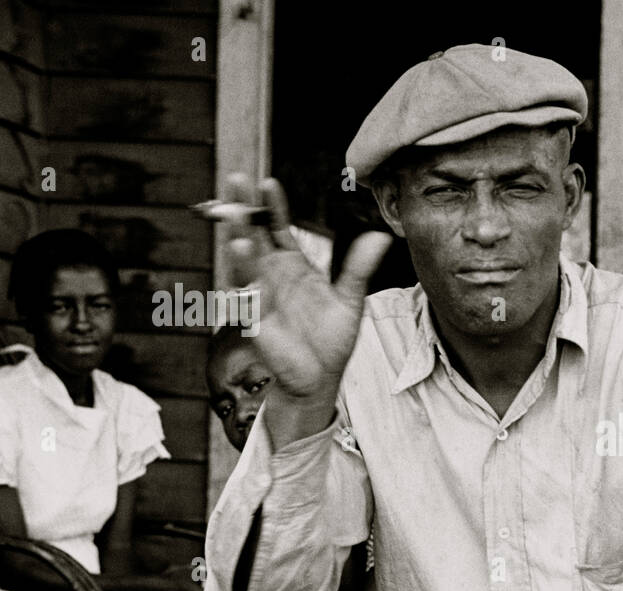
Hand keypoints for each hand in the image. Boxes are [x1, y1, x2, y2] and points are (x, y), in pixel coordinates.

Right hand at [222, 173, 391, 444]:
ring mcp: (261, 294)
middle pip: (255, 234)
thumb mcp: (350, 298)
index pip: (279, 229)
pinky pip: (246, 289)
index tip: (269, 182)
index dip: (273, 207)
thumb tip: (381, 237)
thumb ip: (359, 267)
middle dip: (245, 208)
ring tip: (237, 211)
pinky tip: (240, 247)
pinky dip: (243, 270)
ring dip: (239, 233)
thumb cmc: (330, 339)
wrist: (320, 376)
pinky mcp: (256, 316)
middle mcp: (272, 275)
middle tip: (238, 178)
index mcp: (292, 266)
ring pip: (245, 258)